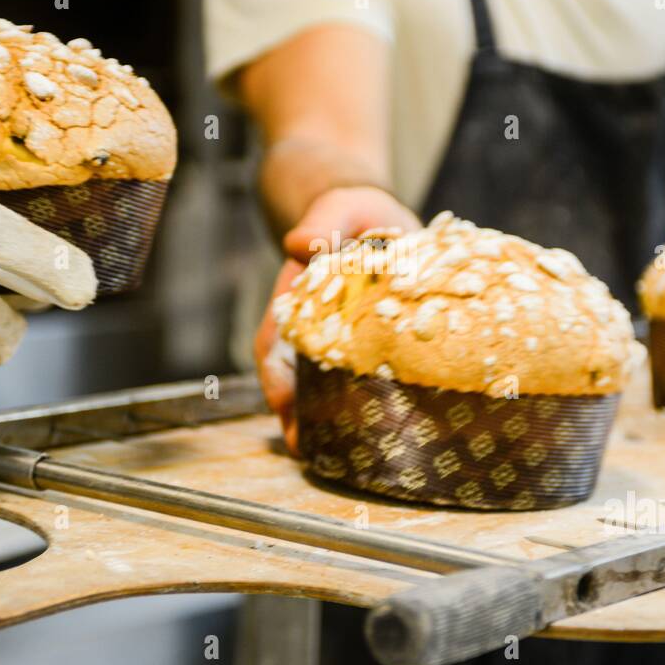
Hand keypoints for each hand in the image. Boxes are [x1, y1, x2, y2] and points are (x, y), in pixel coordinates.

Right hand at [254, 186, 419, 453]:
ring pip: (327, 388)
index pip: (273, 346)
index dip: (275, 379)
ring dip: (334, 421)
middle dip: (300, 418)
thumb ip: (321, 222)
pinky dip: (370, 404)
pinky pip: (366, 380)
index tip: (283, 407)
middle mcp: (312, 329)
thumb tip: (300, 242)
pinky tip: (391, 427)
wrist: (373, 213)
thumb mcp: (338, 209)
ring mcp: (340, 342)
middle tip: (314, 453)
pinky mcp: (371, 346)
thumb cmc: (349, 211)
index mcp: (297, 303)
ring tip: (351, 455)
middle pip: (295, 381)